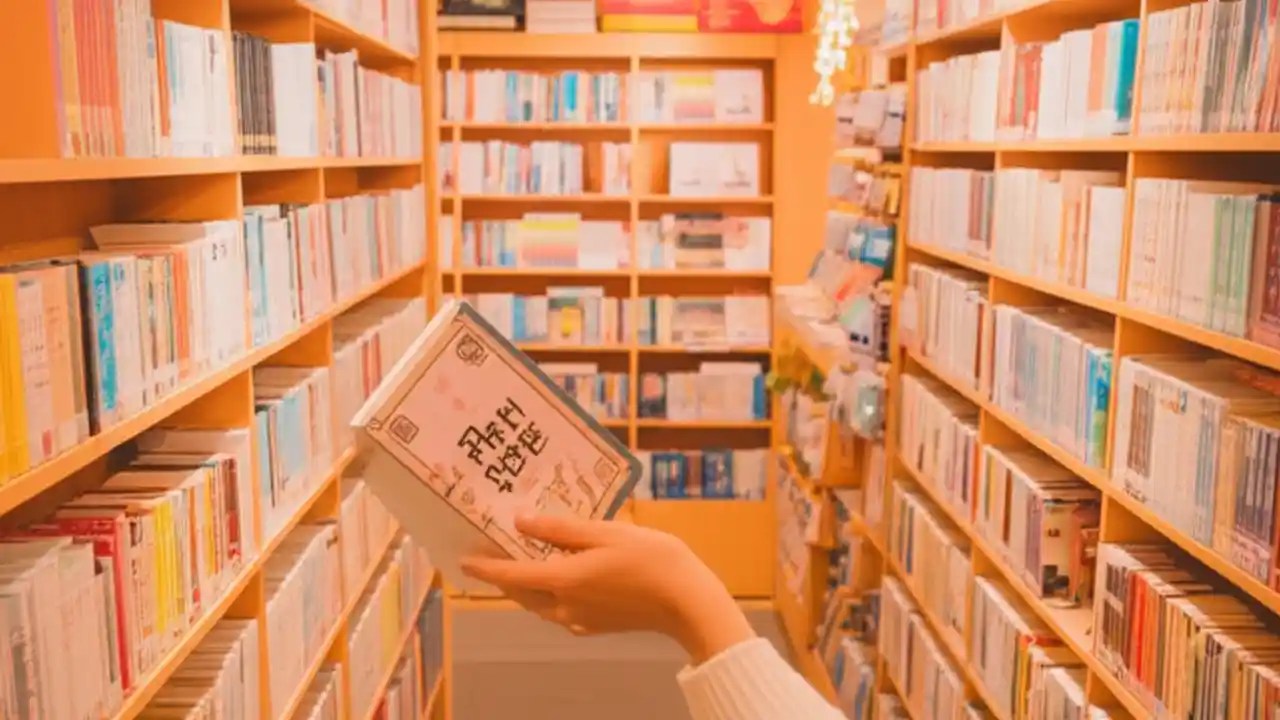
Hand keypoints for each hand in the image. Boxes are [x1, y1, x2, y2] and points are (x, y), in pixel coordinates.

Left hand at [460, 514, 755, 663]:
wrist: (688, 602)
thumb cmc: (652, 559)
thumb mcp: (606, 532)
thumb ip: (560, 528)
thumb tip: (521, 523)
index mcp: (564, 581)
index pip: (511, 576)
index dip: (485, 568)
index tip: (463, 558)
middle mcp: (565, 606)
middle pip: (522, 592)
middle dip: (504, 575)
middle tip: (491, 551)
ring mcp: (580, 620)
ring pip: (540, 603)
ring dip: (526, 584)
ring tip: (523, 558)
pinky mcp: (596, 625)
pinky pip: (560, 608)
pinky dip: (550, 591)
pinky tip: (562, 571)